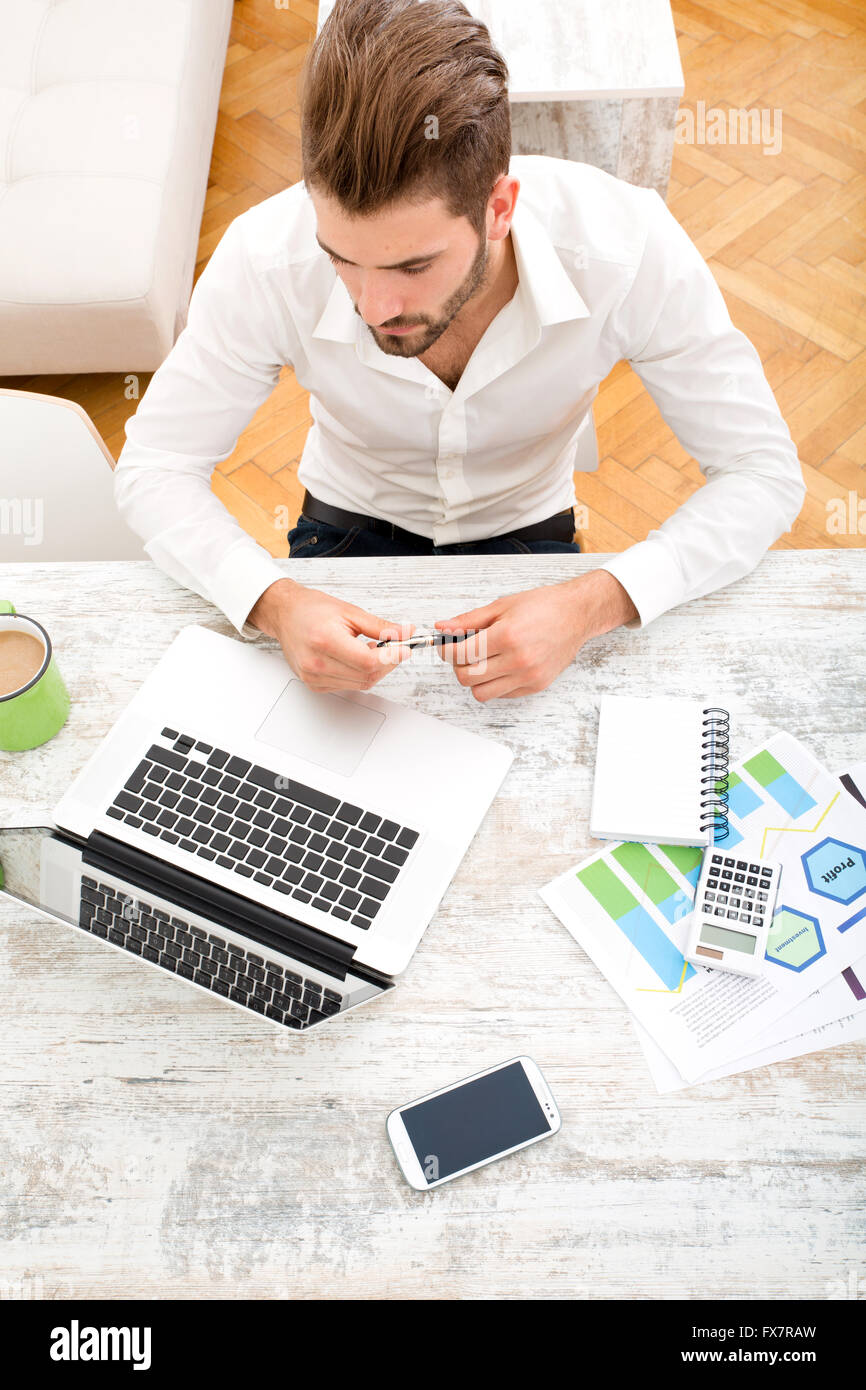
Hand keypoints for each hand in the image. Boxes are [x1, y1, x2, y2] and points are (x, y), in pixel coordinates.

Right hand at [247, 578, 413, 691]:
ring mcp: (313, 677)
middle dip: (387, 663)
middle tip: (394, 648)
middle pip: (367, 676)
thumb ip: (381, 626)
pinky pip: (348, 686)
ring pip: (360, 684)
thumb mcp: (350, 612)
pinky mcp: (314, 684)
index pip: (369, 661)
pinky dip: (359, 674)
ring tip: (370, 649)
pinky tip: (355, 658)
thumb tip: (406, 633)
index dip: (392, 657)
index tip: (404, 649)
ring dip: (374, 669)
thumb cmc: (312, 609)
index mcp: (325, 641)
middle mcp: (316, 663)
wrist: (286, 614)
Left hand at [434, 569, 637, 700]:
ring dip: (475, 679)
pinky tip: (500, 666)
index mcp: (507, 636)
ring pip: (481, 693)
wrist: (576, 615)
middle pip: (467, 677)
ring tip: (482, 662)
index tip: (446, 646)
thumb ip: (468, 620)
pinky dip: (495, 684)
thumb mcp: (501, 606)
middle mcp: (518, 660)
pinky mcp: (536, 685)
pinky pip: (502, 695)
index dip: (446, 650)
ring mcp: (528, 676)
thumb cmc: (542, 607)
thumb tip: (442, 627)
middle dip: (458, 665)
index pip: (461, 654)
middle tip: (464, 652)